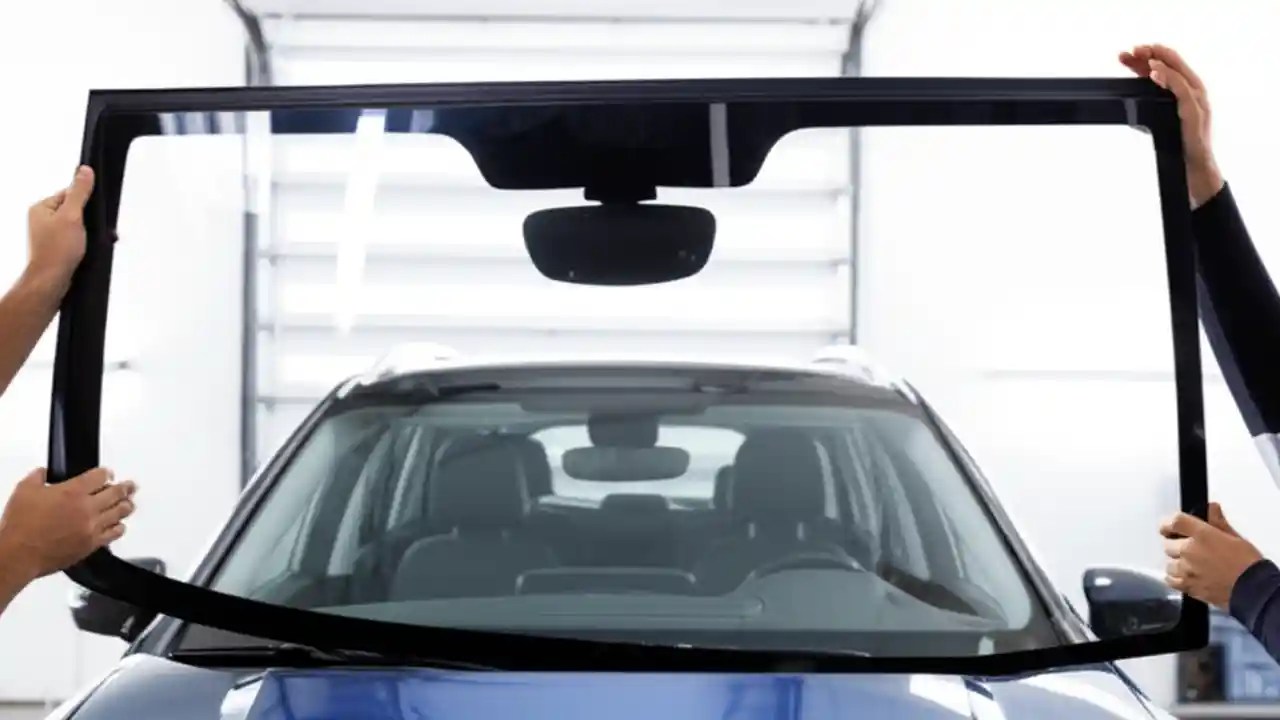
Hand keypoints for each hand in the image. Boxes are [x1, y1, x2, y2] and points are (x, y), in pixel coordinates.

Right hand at [0, 468, 135, 584]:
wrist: (19, 554)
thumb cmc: (20, 525)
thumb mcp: (24, 490)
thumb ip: (38, 477)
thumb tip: (44, 472)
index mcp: (73, 491)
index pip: (100, 476)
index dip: (106, 473)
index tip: (108, 474)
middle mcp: (87, 507)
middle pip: (116, 493)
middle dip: (125, 488)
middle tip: (131, 486)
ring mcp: (92, 527)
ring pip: (119, 513)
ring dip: (126, 506)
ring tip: (129, 503)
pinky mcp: (92, 544)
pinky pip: (114, 534)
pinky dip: (119, 528)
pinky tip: (120, 526)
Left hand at [25, 165, 94, 290]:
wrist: (51, 282)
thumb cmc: (57, 251)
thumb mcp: (72, 216)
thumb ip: (79, 192)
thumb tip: (85, 170)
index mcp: (41, 208)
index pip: (68, 193)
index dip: (84, 202)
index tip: (92, 213)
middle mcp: (42, 220)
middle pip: (74, 210)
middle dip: (90, 220)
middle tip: (94, 230)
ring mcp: (48, 235)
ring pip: (77, 226)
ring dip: (90, 233)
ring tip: (91, 242)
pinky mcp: (56, 249)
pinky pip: (75, 240)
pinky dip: (85, 244)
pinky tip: (89, 250)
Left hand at [1118, 44, 1222, 207]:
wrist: (1192, 169)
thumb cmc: (1177, 146)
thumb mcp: (1159, 120)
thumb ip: (1150, 105)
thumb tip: (1128, 99)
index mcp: (1185, 91)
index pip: (1166, 66)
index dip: (1146, 57)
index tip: (1125, 55)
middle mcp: (1194, 91)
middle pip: (1173, 64)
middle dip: (1150, 54)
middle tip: (1127, 51)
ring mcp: (1197, 101)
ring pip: (1179, 72)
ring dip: (1158, 62)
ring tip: (1139, 55)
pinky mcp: (1196, 113)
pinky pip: (1183, 90)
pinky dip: (1168, 79)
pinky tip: (1154, 74)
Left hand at [1162, 502, 1261, 607]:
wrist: (1253, 589)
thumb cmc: (1248, 564)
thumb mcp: (1235, 537)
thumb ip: (1217, 522)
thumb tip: (1211, 508)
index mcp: (1202, 535)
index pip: (1174, 522)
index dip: (1168, 523)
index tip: (1169, 527)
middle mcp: (1190, 551)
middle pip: (1168, 544)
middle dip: (1177, 544)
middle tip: (1190, 548)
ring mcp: (1187, 570)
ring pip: (1169, 563)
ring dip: (1177, 563)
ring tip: (1192, 564)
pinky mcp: (1188, 587)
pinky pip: (1171, 580)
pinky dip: (1175, 578)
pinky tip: (1186, 576)